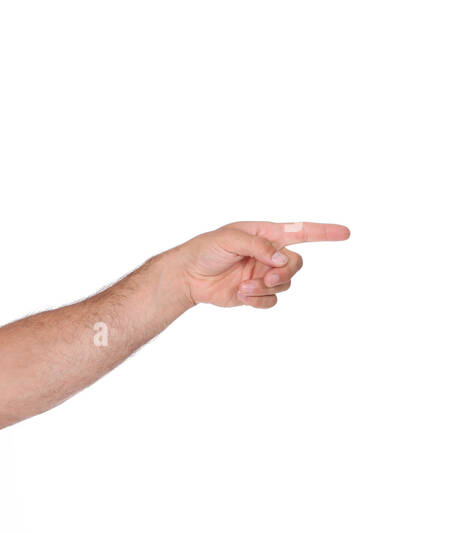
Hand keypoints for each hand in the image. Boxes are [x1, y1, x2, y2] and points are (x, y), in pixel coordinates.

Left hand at [173, 220, 350, 308]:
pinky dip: (259, 300)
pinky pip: (271, 301)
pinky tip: (241, 295)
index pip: (300, 232)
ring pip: (284, 284)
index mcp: (265, 235)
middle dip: (284, 272)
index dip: (323, 232)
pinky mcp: (254, 293)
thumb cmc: (205, 250)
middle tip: (266, 277)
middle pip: (296, 264)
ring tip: (244, 286)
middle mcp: (268, 254)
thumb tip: (280, 258)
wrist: (187, 276)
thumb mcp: (229, 239)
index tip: (345, 233)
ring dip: (266, 288)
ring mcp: (262, 274)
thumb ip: (257, 246)